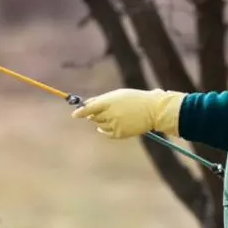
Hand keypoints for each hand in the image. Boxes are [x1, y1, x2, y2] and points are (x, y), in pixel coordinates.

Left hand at [71, 88, 185, 137]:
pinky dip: (106, 130)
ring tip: (116, 116)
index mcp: (109, 102)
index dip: (80, 112)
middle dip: (95, 115)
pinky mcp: (119, 133)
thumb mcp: (118, 94)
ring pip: (99, 125)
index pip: (89, 108)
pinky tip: (112, 125)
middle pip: (93, 117)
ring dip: (103, 122)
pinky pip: (106, 133)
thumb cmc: (134, 99)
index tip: (74, 114)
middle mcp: (110, 114)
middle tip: (106, 111)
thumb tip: (85, 105)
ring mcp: (114, 124)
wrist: (154, 109)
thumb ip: (100, 100)